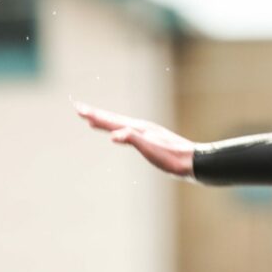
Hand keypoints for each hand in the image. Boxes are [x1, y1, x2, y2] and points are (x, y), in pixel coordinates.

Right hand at [75, 102, 196, 180]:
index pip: (110, 120)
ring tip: (92, 120)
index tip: (78, 109)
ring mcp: (146, 133)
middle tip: (78, 109)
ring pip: (119, 124)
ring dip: (104, 121)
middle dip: (94, 115)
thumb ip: (132, 140)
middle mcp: (140, 127)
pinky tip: (117, 133)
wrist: (193, 162)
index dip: (93, 116)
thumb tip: (113, 135)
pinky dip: (116, 130)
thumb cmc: (172, 158)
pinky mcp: (150, 140)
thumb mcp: (150, 150)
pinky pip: (127, 132)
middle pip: (112, 119)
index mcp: (137, 128)